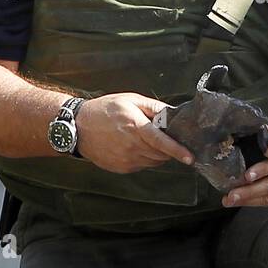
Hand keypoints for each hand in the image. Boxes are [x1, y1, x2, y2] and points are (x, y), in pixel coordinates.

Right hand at [77, 92, 193, 173]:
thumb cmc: (103, 111)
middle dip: (168, 148)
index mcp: (135, 126)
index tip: (190, 157)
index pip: (162, 142)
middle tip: (161, 136)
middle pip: (161, 154)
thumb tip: (172, 114)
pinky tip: (133, 146)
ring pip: (153, 161)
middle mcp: (131, 146)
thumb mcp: (130, 100)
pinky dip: (144, 158)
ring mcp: (126, 159)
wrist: (77, 127)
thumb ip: (153, 107)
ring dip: (156, 153)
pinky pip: (142, 166)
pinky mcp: (121, 167)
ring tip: (144, 139)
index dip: (178, 150)